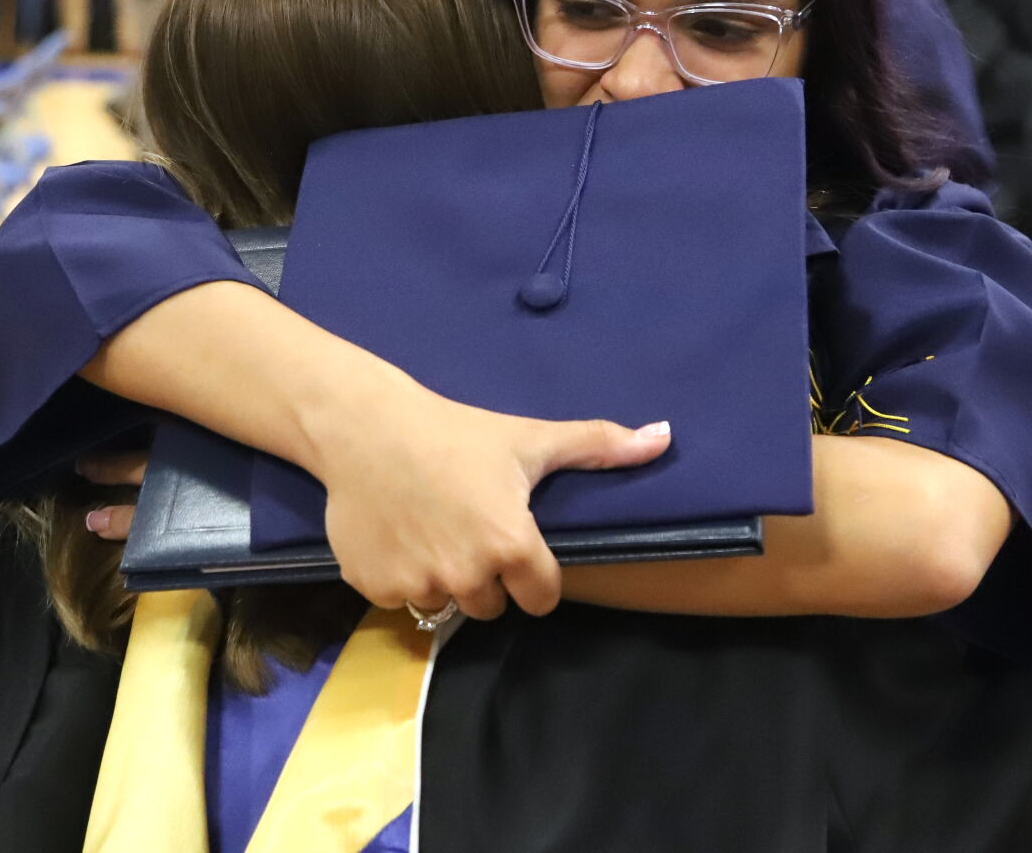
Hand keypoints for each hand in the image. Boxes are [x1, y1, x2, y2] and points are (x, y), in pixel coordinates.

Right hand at [76, 389, 671, 620]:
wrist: (365, 427)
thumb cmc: (456, 432)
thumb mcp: (530, 439)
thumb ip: (600, 446)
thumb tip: (666, 437)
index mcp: (511, 546)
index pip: (540, 599)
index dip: (533, 575)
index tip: (516, 545)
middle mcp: (466, 575)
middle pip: (491, 606)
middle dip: (486, 577)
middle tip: (469, 528)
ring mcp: (417, 584)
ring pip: (444, 604)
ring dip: (443, 579)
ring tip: (433, 528)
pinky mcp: (374, 588)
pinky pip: (400, 599)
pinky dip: (400, 575)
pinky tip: (399, 534)